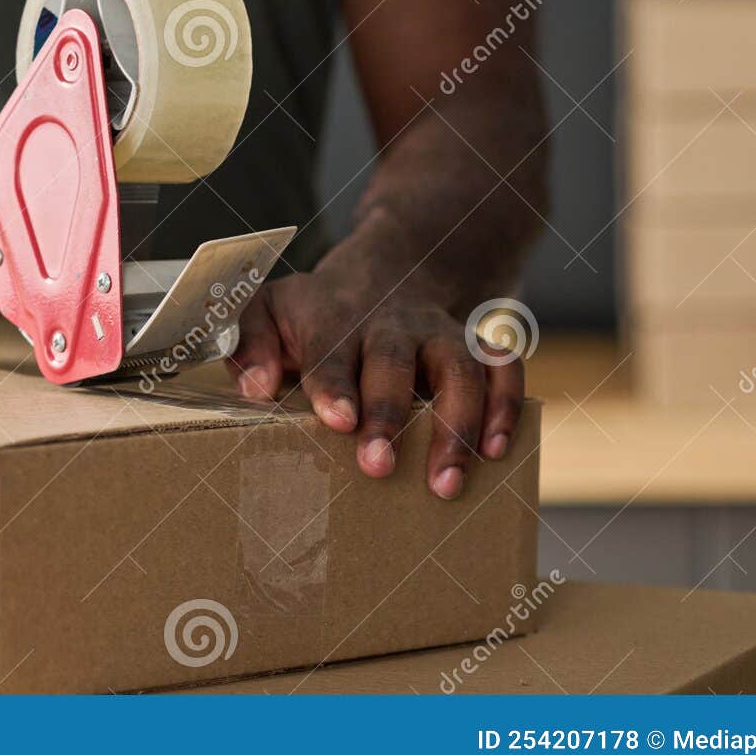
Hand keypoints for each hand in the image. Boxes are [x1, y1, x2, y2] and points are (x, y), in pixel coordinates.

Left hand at [225, 237, 521, 499]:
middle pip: (393, 363)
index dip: (335, 385)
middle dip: (390, 415)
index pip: (332, 350)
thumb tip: (256, 387)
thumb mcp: (269, 310)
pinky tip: (496, 451)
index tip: (337, 421)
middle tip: (380, 467)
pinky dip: (506, 405)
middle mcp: (391, 323)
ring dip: (456, 426)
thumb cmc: (316, 312)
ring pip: (458, 369)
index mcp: (334, 317)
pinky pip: (502, 368)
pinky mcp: (475, 346)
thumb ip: (249, 343)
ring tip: (444, 483)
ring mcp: (439, 333)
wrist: (387, 270)